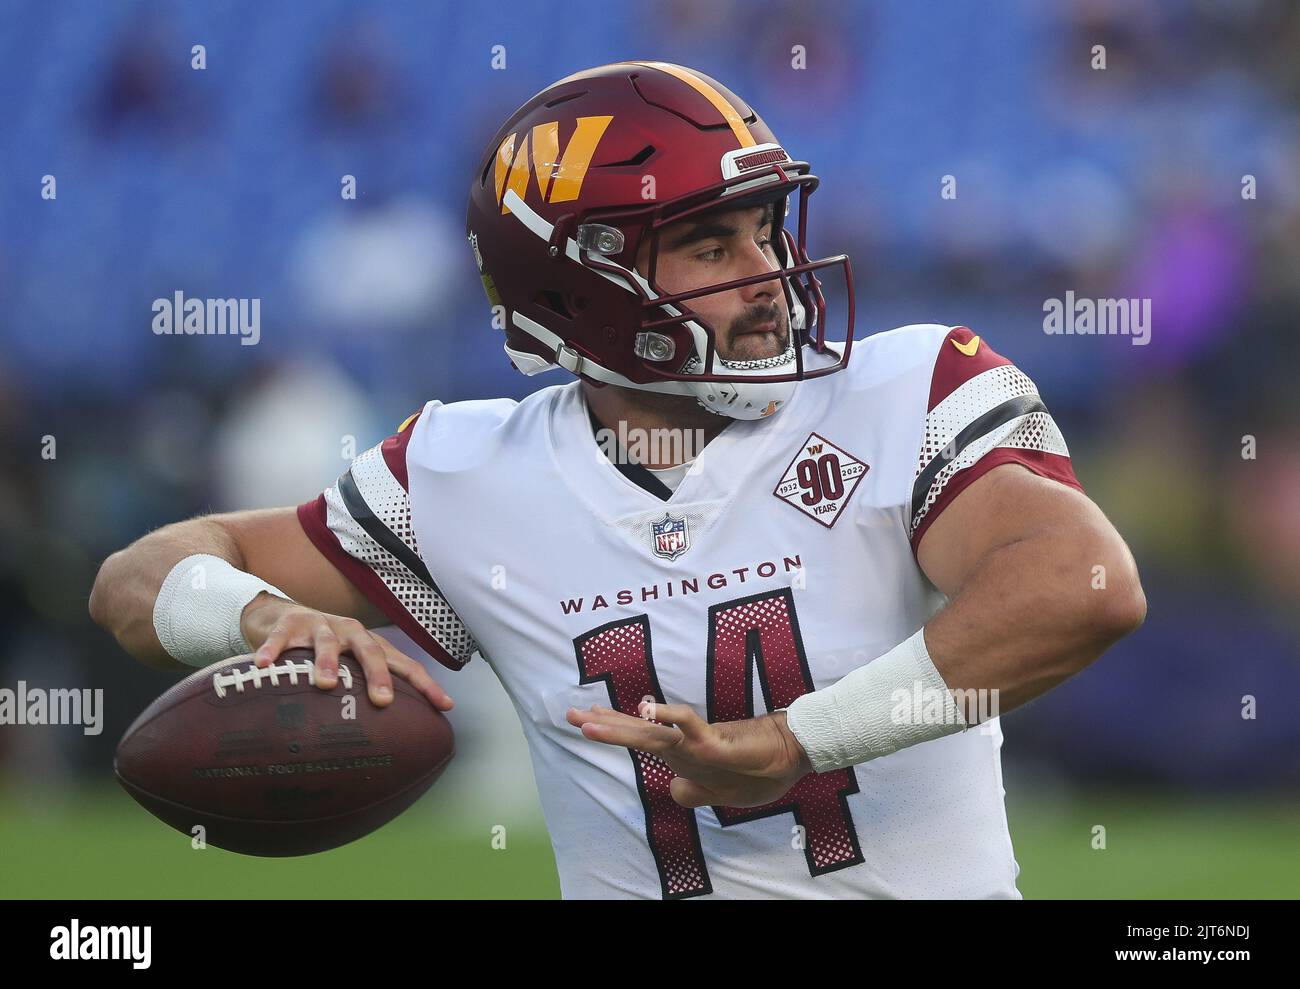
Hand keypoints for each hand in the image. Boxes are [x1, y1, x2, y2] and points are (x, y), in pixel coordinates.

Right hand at [240, 592, 452, 711]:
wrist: (281, 615)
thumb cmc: (323, 650)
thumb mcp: (348, 666)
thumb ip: (363, 693)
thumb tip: (387, 739)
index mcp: (370, 645)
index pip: (405, 665)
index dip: (425, 685)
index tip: (445, 706)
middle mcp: (350, 632)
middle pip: (370, 650)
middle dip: (378, 674)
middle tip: (382, 700)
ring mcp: (319, 626)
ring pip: (327, 642)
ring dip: (327, 662)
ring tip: (324, 684)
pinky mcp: (287, 625)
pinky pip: (279, 639)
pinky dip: (272, 651)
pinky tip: (264, 666)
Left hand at [565, 700, 812, 808]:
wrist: (791, 754)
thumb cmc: (758, 769)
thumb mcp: (720, 792)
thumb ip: (694, 791)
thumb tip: (673, 789)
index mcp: (682, 756)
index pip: (640, 740)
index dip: (613, 730)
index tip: (589, 720)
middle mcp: (683, 747)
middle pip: (636, 734)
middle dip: (602, 725)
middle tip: (568, 714)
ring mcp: (696, 744)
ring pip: (650, 733)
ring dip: (617, 728)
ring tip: (586, 720)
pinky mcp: (715, 743)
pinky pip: (688, 727)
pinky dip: (669, 717)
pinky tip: (650, 710)